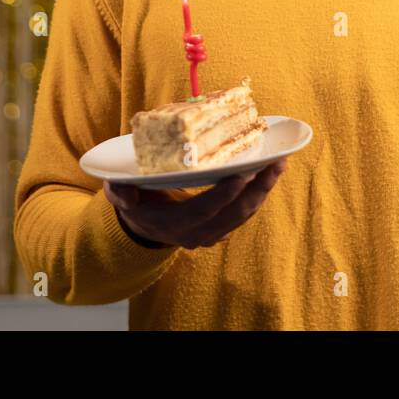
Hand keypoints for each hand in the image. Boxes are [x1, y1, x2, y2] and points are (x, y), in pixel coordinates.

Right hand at [104, 158, 286, 249]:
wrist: (145, 225)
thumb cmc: (135, 202)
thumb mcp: (120, 194)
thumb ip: (119, 193)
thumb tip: (127, 194)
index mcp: (173, 224)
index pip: (203, 210)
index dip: (224, 195)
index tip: (242, 174)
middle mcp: (196, 233)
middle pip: (233, 214)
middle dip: (257, 189)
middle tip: (274, 164)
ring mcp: (211, 234)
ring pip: (244, 214)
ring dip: (264, 190)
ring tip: (279, 164)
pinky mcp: (221, 228)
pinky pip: (245, 213)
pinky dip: (259, 193)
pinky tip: (270, 172)